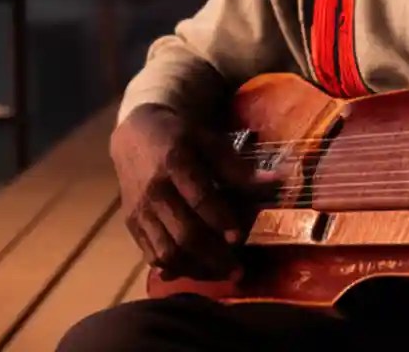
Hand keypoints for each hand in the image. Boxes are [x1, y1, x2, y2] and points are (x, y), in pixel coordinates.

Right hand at [111, 104, 269, 280]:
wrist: (134, 135)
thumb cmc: (180, 137)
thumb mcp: (208, 141)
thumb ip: (237, 167)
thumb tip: (277, 181)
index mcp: (175, 163)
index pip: (199, 198)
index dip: (220, 220)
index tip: (239, 238)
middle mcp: (154, 191)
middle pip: (183, 233)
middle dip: (213, 256)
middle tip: (238, 271)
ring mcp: (140, 212)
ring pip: (166, 251)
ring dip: (196, 269)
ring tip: (221, 274)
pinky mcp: (132, 225)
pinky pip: (151, 256)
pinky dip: (174, 269)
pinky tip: (197, 270)